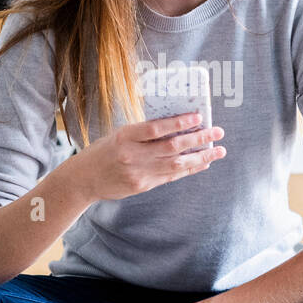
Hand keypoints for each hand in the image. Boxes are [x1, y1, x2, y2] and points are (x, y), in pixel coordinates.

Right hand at [73, 113, 225, 201]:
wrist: (84, 179)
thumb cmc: (103, 151)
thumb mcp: (119, 135)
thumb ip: (144, 133)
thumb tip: (177, 125)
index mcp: (125, 137)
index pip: (156, 128)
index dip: (179, 123)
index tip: (198, 117)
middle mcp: (132, 155)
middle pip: (172, 147)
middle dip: (198, 139)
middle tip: (218, 131)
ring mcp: (139, 173)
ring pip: (177, 164)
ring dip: (201, 156)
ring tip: (218, 150)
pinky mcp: (144, 186)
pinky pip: (172, 177)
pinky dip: (189, 169)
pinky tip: (203, 162)